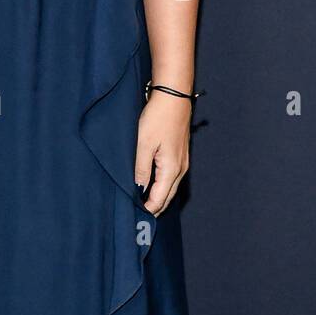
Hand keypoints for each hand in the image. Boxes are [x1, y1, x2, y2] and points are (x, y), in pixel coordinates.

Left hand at [134, 92, 190, 214]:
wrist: (173, 97)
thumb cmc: (158, 118)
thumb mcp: (143, 143)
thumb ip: (141, 168)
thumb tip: (138, 189)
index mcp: (171, 169)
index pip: (159, 198)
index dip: (147, 209)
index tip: (134, 217)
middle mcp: (180, 169)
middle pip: (166, 196)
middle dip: (154, 207)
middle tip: (138, 215)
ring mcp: (182, 162)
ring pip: (169, 187)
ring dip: (157, 197)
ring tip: (142, 203)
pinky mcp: (179, 154)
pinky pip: (170, 177)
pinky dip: (161, 185)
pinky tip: (151, 184)